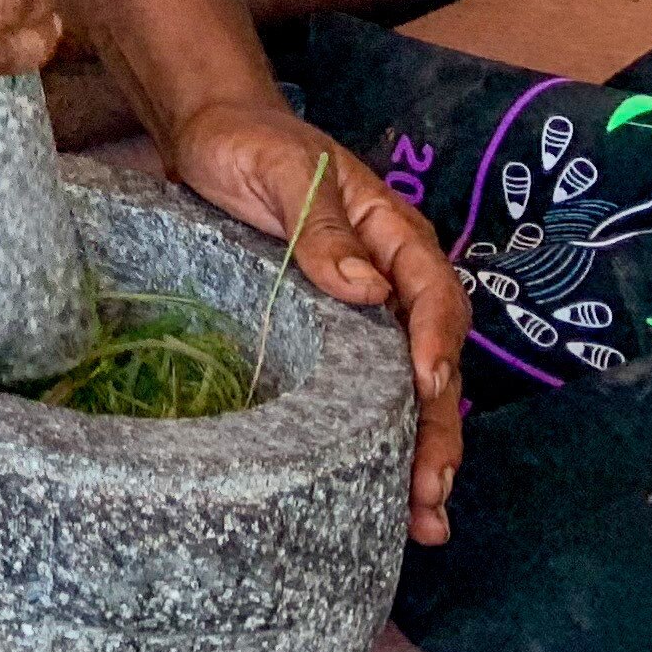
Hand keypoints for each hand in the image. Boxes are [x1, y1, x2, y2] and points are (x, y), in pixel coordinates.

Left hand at [166, 97, 467, 542]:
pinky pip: (372, 389)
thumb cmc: (249, 142)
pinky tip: (386, 492)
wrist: (213, 134)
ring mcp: (369, 310)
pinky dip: (384, 439)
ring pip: (412, 387)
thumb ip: (318, 222)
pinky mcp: (337, 335)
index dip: (434, 340)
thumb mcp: (280, 169)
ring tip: (424, 518)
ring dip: (422, 450)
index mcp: (392, 232)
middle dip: (438, 425)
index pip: (430, 291)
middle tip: (431, 488)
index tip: (428, 387)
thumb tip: (364, 284)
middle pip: (434, 356)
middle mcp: (394, 276)